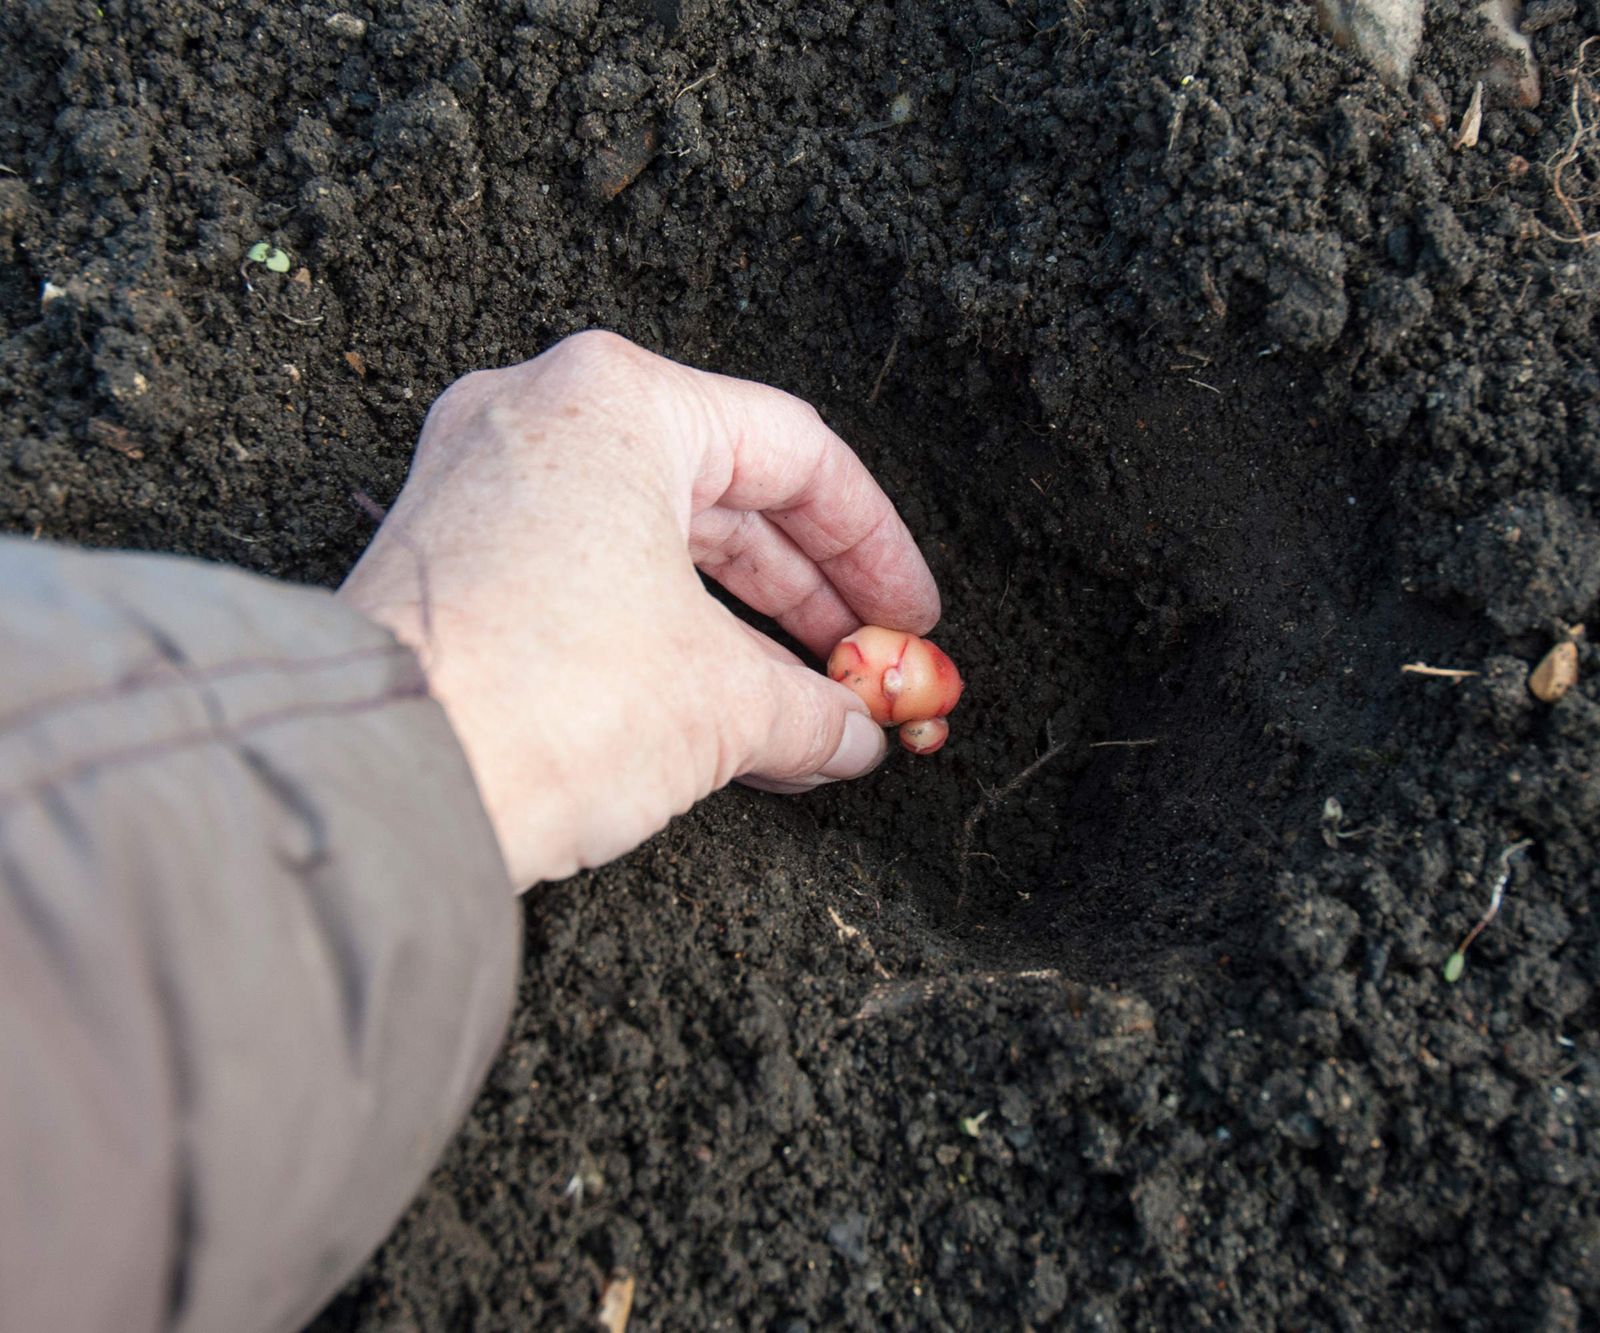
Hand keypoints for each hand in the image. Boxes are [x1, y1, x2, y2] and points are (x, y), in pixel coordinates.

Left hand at [338, 332, 940, 888]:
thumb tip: (855, 736)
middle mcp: (538, 415)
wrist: (376, 784)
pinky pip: (589, 579)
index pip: (794, 454)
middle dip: (810, 599)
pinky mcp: (448, 558)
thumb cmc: (548, 701)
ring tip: (810, 709)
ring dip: (742, 631)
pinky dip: (662, 638)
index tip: (912, 621)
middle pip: (723, 497)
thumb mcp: (721, 702)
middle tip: (870, 668)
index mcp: (615, 400)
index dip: (875, 547)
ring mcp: (481, 483)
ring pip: (654, 542)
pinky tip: (719, 713)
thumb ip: (815, 709)